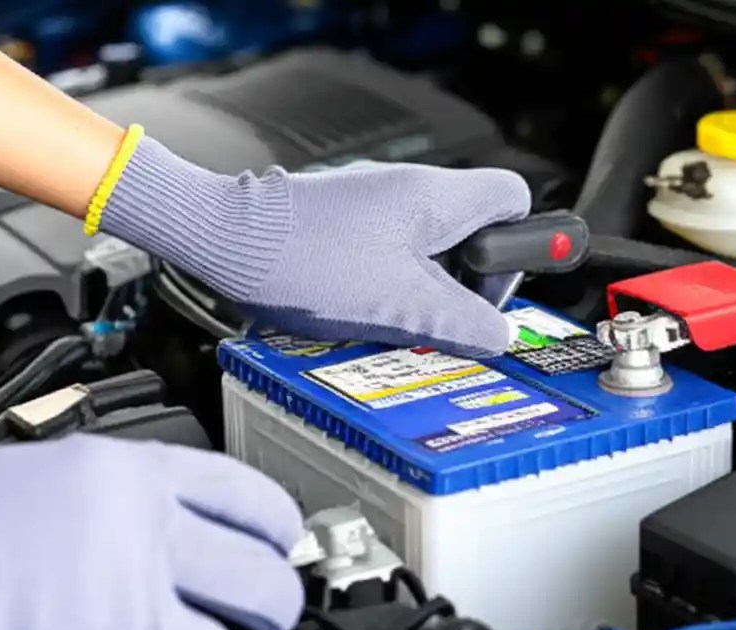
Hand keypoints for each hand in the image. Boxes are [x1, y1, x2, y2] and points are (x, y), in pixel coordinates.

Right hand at [0, 435, 304, 629]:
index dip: (282, 528)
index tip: (286, 546)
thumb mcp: (68, 472)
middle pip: (261, 582)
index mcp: (140, 477)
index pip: (253, 499)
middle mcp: (146, 537)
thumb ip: (142, 499)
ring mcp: (126, 608)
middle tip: (262, 611)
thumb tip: (200, 534)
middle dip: (273, 604)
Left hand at [99, 137, 531, 356]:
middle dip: (459, 283)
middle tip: (435, 318)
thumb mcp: (399, 307)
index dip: (514, 249)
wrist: (222, 239)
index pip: (512, 200)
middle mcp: (406, 187)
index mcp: (434, 196)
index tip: (488, 292)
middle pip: (468, 231)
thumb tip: (502, 336)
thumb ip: (462, 323)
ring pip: (423, 246)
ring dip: (417, 288)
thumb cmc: (302, 261)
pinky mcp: (338, 216)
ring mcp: (370, 198)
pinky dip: (381, 282)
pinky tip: (354, 308)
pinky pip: (384, 250)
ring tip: (389, 319)